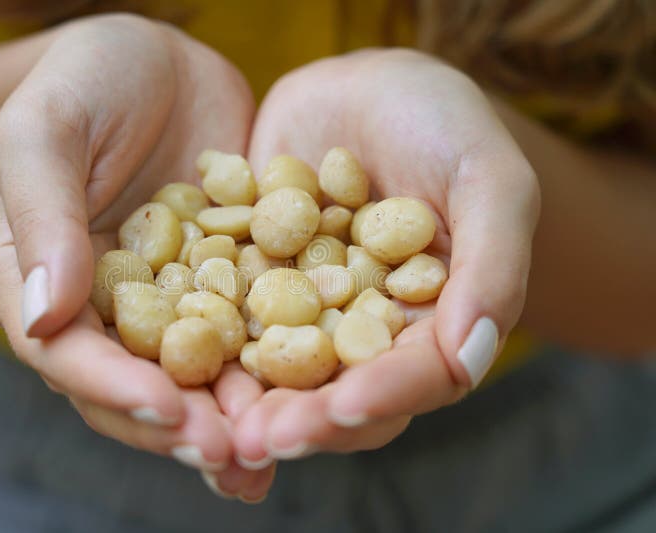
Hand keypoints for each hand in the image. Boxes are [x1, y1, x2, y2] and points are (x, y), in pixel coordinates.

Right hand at [0, 14, 270, 496]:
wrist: (154, 60)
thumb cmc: (82, 82)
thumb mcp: (44, 132)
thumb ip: (42, 218)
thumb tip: (45, 319)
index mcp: (42, 285)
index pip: (68, 355)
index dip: (115, 390)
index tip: (170, 410)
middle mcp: (105, 309)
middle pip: (135, 385)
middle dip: (183, 427)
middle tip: (234, 457)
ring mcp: (170, 301)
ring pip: (195, 375)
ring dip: (233, 420)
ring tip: (273, 455)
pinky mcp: (226, 283)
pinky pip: (247, 333)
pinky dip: (273, 370)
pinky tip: (311, 401)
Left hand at [233, 49, 539, 467]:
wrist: (366, 83)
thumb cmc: (444, 123)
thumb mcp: (487, 179)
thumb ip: (493, 266)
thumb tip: (472, 361)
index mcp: (430, 323)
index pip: (415, 379)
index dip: (381, 397)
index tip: (341, 410)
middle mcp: (365, 331)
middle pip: (339, 392)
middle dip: (301, 420)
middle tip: (257, 440)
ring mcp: (305, 310)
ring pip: (277, 371)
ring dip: (245, 401)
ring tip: (209, 422)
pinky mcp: (254, 283)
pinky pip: (226, 318)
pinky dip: (201, 340)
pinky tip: (165, 358)